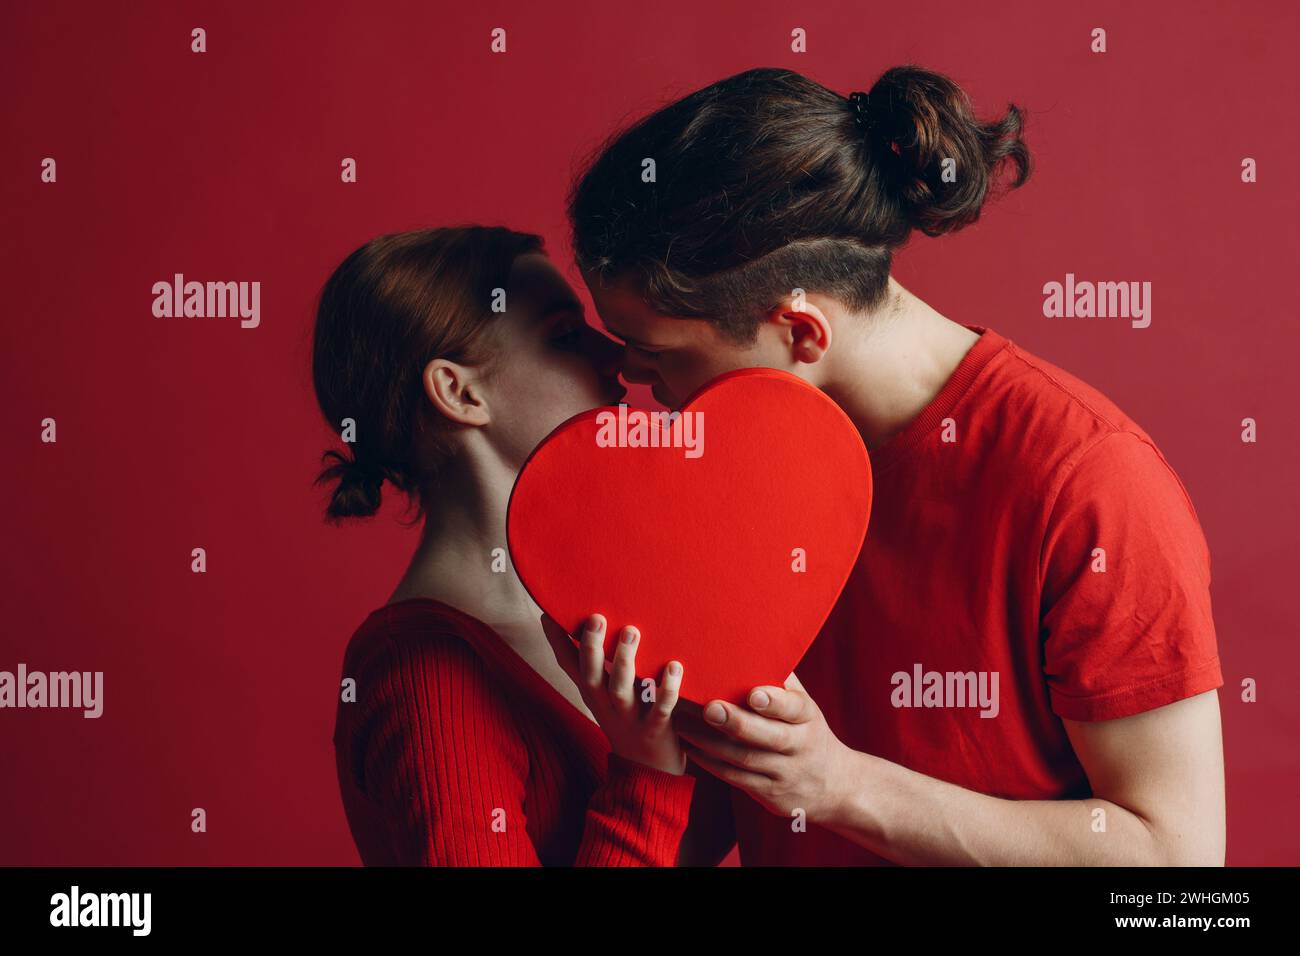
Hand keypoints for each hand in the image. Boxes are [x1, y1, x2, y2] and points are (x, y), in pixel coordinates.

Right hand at [541, 611, 687, 775]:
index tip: (548, 614)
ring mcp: (629, 718)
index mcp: (593, 693)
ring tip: (631, 631)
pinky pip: (660, 709)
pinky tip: (674, 666)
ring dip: (624, 660)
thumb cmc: (628, 719)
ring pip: (621, 689)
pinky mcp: (655, 730)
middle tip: (596, 617)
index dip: (557, 642)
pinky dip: (667, 689)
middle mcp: (605, 704)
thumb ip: (599, 664)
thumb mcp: (606, 694)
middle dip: (591, 647)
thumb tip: (593, 622)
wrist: (649, 772)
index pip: (569, 665)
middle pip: (591, 675)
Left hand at [673, 672, 853, 822]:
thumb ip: (781, 682)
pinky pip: (735, 778)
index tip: (753, 694)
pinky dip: (710, 762)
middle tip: (709, 709)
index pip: (794, 709)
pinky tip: (690, 746)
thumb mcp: (804, 706)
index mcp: (807, 718)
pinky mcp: (769, 793)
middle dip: (737, 723)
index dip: (774, 702)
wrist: (832, 784)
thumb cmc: (805, 730)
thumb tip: (753, 643)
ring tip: (682, 723)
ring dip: (710, 741)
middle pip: (769, 737)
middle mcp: (799, 746)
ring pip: (745, 759)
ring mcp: (784, 773)